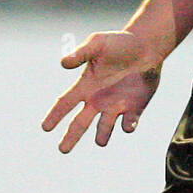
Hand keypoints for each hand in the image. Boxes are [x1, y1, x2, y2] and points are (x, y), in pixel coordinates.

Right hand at [42, 31, 162, 151]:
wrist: (147, 46)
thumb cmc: (120, 42)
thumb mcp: (98, 43)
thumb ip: (81, 53)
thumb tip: (63, 62)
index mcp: (86, 85)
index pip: (65, 103)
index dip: (54, 115)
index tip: (45, 127)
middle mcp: (98, 100)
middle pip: (80, 123)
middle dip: (71, 137)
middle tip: (63, 149)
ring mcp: (116, 106)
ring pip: (104, 129)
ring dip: (102, 135)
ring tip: (100, 140)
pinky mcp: (134, 109)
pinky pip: (128, 124)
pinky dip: (127, 126)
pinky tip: (127, 123)